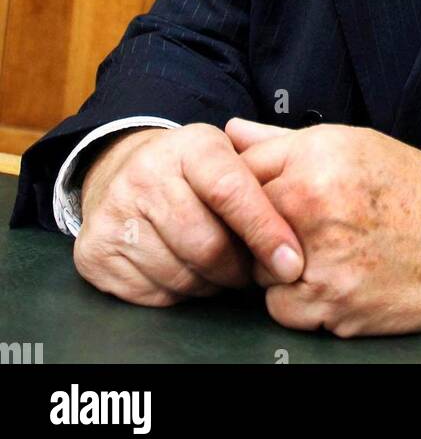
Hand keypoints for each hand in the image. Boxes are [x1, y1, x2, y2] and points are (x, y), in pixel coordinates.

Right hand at [74, 123, 304, 306]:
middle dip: (239, 268)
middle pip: (207, 243)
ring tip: (220, 270)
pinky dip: (178, 293)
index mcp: (191, 145)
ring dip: (211, 284)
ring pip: (182, 274)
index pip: (231, 191)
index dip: (265, 231)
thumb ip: (269, 170)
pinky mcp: (95, 251)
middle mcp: (147, 173)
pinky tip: (185, 273)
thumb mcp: (230, 154)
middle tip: (251, 271)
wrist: (124, 171)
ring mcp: (116, 212)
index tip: (292, 263)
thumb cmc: (195, 171)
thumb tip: (308, 200)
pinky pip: (152, 293)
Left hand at [225, 118, 420, 336]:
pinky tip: (333, 279)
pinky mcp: (334, 307)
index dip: (246, 187)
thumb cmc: (409, 186)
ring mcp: (323, 260)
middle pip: (241, 224)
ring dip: (277, 267)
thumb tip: (229, 131)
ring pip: (257, 272)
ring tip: (323, 252)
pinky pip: (282, 309)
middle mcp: (314, 206)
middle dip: (260, 228)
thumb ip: (282, 141)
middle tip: (298, 226)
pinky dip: (299, 301)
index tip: (264, 195)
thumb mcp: (351, 144)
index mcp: (316, 159)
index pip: (240, 172)